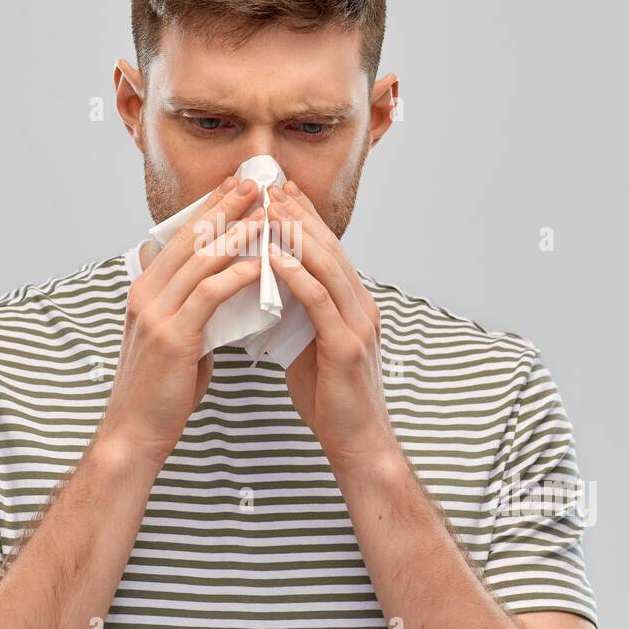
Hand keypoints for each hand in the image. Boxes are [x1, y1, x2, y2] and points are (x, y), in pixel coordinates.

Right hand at [97, 176, 264, 470]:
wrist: (136, 432)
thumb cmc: (162, 390)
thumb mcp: (176, 338)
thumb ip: (195, 310)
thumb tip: (224, 291)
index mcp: (146, 289)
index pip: (181, 237)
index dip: (209, 208)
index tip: (236, 186)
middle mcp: (146, 293)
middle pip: (191, 237)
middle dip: (225, 207)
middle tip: (255, 183)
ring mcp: (156, 313)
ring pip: (200, 260)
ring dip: (236, 232)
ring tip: (265, 212)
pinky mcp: (171, 336)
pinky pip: (208, 294)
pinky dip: (235, 274)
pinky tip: (259, 262)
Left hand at [264, 180, 397, 471]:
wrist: (357, 443)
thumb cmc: (331, 399)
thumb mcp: (310, 346)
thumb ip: (297, 314)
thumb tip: (266, 288)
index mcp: (354, 304)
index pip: (328, 249)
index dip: (305, 216)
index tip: (280, 190)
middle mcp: (361, 306)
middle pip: (329, 247)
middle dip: (299, 213)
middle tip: (271, 185)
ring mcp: (358, 324)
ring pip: (327, 266)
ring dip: (296, 233)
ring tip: (268, 208)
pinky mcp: (346, 346)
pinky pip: (320, 301)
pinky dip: (296, 274)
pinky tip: (274, 256)